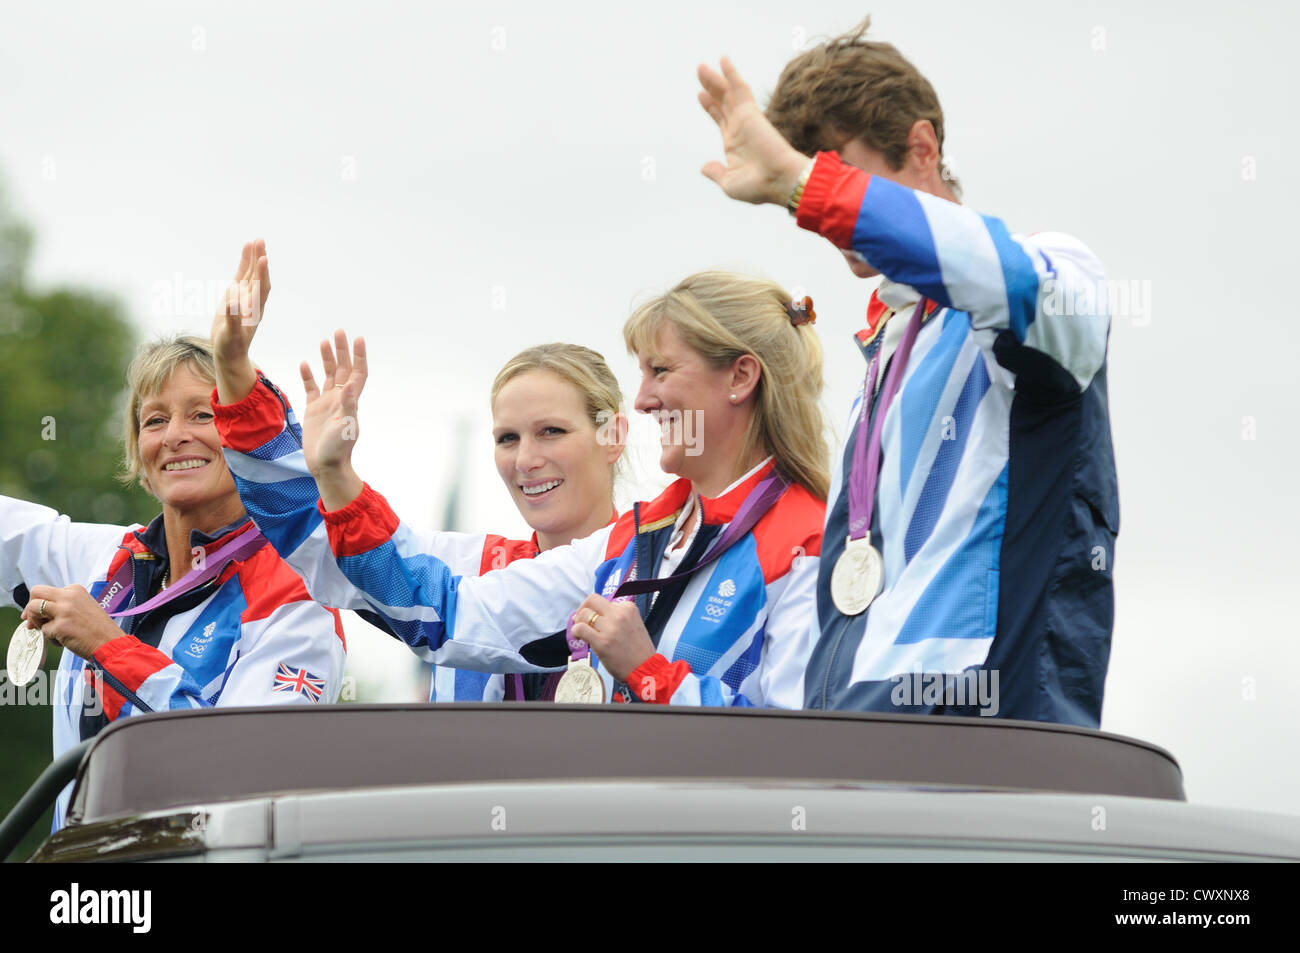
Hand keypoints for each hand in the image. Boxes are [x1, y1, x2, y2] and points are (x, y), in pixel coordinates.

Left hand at [22, 585, 123, 661]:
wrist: (111, 644)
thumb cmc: (98, 629)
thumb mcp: (83, 607)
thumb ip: (64, 604)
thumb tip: (37, 611)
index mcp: (75, 590)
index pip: (47, 591)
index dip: (40, 604)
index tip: (41, 616)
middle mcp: (69, 596)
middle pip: (36, 592)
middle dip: (30, 607)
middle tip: (31, 622)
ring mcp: (64, 610)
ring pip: (33, 609)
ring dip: (36, 622)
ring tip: (51, 632)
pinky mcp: (60, 626)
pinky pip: (43, 631)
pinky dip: (51, 639)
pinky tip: (65, 641)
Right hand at [211, 239, 271, 403]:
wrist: (229, 352)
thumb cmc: (231, 346)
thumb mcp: (231, 335)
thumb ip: (233, 319)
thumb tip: (233, 302)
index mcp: (254, 310)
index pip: (261, 288)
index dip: (262, 274)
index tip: (264, 259)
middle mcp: (253, 300)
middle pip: (259, 276)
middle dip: (260, 259)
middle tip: (260, 240)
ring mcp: (246, 296)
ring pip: (251, 273)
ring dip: (254, 257)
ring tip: (255, 240)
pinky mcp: (237, 295)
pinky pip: (242, 275)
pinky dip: (244, 262)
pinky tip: (246, 249)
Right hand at [300, 330, 366, 509]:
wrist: (325, 465)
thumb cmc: (337, 449)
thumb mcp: (345, 426)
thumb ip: (349, 405)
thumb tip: (352, 383)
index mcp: (350, 401)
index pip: (357, 373)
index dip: (359, 356)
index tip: (358, 339)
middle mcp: (340, 399)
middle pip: (343, 369)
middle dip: (342, 351)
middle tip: (339, 331)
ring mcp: (327, 403)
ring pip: (328, 375)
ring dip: (327, 359)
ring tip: (324, 341)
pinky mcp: (313, 409)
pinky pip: (311, 388)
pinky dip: (308, 376)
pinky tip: (304, 364)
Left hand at [569, 595, 655, 682]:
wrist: (645, 669)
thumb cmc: (638, 650)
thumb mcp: (633, 624)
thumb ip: (617, 616)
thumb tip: (595, 613)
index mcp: (628, 608)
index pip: (603, 600)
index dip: (594, 609)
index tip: (593, 618)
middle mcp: (619, 614)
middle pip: (592, 600)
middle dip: (583, 608)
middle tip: (581, 619)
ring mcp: (610, 628)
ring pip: (584, 614)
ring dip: (578, 622)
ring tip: (581, 631)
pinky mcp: (602, 642)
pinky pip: (580, 629)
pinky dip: (575, 632)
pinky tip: (578, 637)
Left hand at [697, 57, 810, 205]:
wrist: (778, 181)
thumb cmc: (758, 188)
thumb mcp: (729, 183)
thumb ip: (716, 172)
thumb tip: (704, 167)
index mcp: (734, 145)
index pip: (720, 119)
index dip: (711, 106)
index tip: (701, 94)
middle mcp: (739, 129)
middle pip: (722, 102)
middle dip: (711, 87)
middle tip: (700, 71)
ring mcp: (745, 119)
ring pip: (728, 93)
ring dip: (715, 78)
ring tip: (701, 66)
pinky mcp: (751, 112)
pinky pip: (739, 88)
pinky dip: (731, 74)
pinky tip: (723, 60)